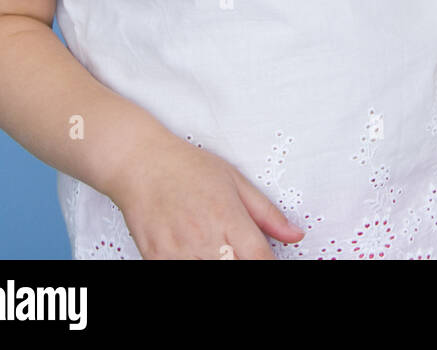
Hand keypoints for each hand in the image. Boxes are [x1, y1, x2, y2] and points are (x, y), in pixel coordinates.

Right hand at [105, 133, 304, 259]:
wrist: (141, 163)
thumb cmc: (187, 167)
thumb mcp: (234, 180)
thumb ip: (267, 213)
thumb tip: (295, 234)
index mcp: (228, 217)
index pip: (260, 258)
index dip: (269, 264)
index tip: (269, 261)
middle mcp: (205, 238)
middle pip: (237, 269)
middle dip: (243, 263)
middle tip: (239, 251)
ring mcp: (179, 252)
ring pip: (210, 273)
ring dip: (219, 262)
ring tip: (218, 249)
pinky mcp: (156, 259)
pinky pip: (181, 272)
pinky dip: (192, 264)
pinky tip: (197, 253)